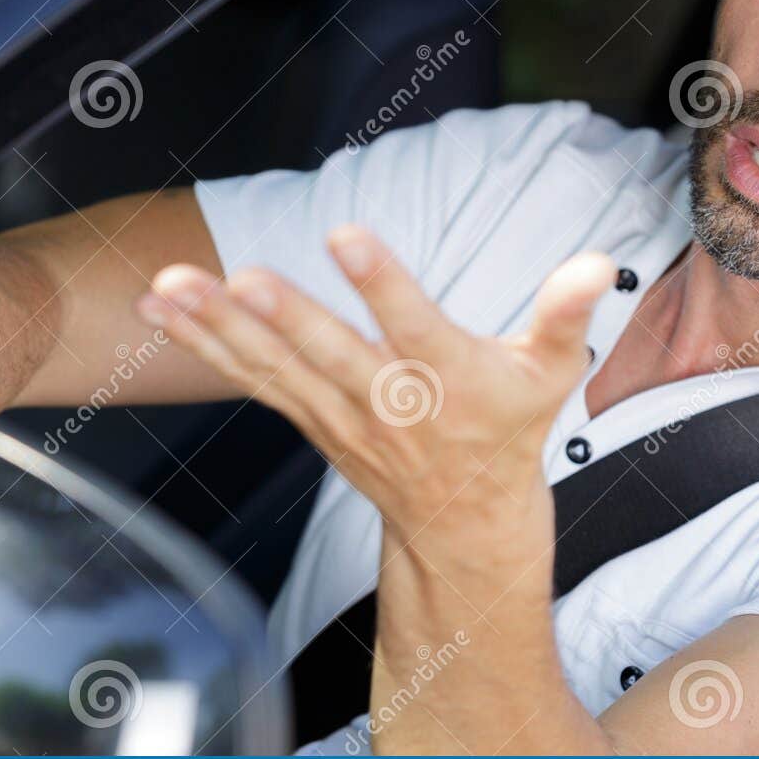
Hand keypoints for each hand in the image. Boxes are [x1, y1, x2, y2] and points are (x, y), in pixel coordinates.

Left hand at [134, 226, 614, 533]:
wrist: (463, 524)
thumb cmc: (506, 434)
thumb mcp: (550, 376)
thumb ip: (566, 314)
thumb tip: (598, 262)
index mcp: (446, 379)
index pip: (414, 326)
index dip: (384, 284)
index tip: (349, 235)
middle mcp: (387, 399)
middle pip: (328, 353)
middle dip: (281, 316)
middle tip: (238, 276)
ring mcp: (339, 413)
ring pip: (273, 367)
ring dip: (215, 326)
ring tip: (168, 284)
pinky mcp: (309, 417)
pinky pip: (251, 377)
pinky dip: (202, 344)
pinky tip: (161, 309)